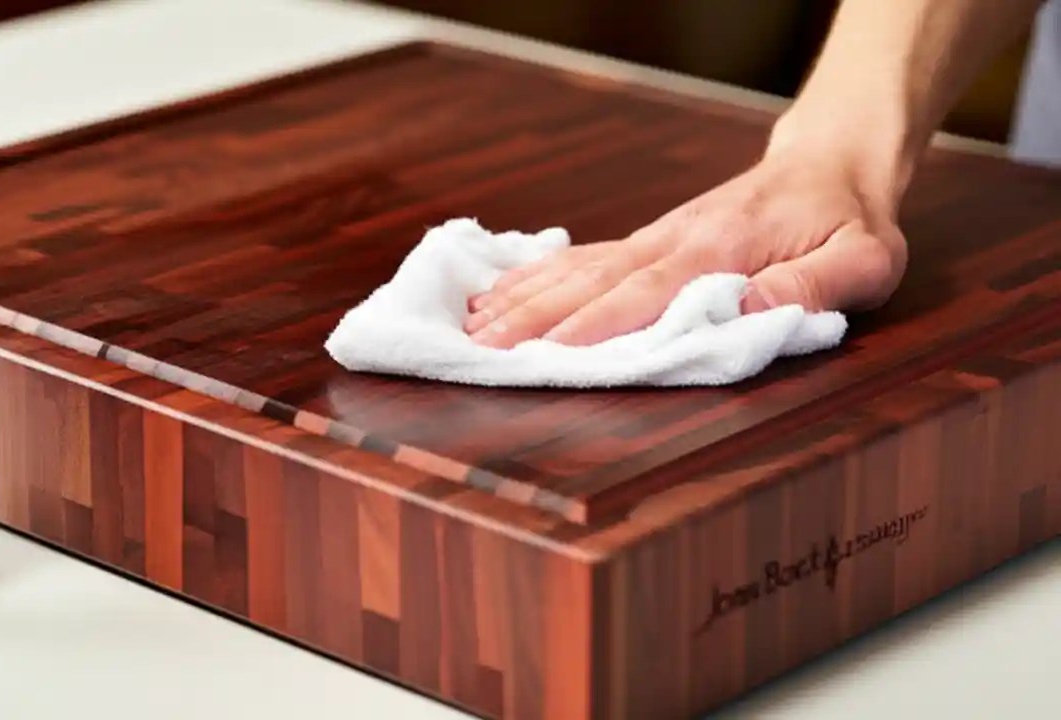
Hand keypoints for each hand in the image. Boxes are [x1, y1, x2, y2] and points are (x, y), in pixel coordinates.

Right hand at [464, 145, 908, 347]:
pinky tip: (498, 292)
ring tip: (472, 325)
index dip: (594, 327)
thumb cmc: (847, 220)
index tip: (544, 355)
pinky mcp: (646, 241)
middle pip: (593, 283)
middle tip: (480, 350)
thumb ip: (811, 287)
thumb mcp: (861, 259)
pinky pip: (582, 259)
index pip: (646, 294)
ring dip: (524, 298)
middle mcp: (672, 241)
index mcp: (719, 251)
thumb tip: (746, 313)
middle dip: (535, 319)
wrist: (828, 163)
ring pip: (577, 269)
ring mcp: (653, 238)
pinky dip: (536, 276)